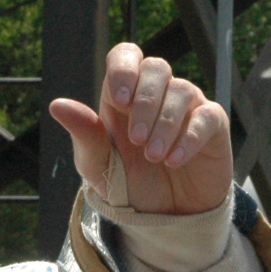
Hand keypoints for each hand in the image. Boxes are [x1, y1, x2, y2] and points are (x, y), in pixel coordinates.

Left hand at [52, 44, 233, 216]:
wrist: (162, 217)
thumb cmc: (127, 184)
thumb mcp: (98, 165)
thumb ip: (84, 134)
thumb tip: (57, 105)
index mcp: (124, 95)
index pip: (126, 55)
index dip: (124, 69)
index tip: (120, 99)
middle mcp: (157, 94)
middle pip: (156, 67)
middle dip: (145, 102)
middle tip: (136, 140)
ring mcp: (187, 107)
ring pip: (182, 90)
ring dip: (164, 125)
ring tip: (153, 157)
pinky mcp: (213, 127)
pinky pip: (207, 117)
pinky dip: (189, 138)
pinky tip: (174, 160)